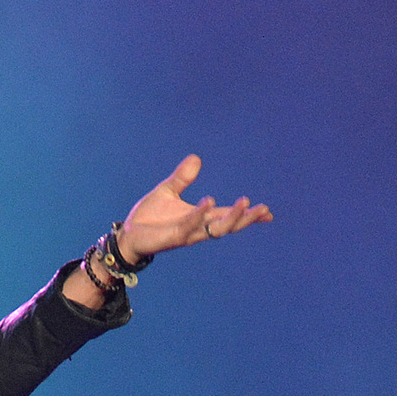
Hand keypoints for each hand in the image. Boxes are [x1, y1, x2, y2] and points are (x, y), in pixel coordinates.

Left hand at [116, 154, 271, 263]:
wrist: (128, 233)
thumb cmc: (149, 217)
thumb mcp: (168, 191)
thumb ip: (182, 178)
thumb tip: (196, 158)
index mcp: (200, 218)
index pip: (228, 217)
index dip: (247, 215)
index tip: (267, 212)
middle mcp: (198, 229)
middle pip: (228, 226)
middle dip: (246, 218)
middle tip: (263, 210)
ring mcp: (187, 234)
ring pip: (215, 230)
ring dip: (231, 218)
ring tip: (245, 203)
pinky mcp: (173, 237)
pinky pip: (190, 226)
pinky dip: (201, 214)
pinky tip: (210, 201)